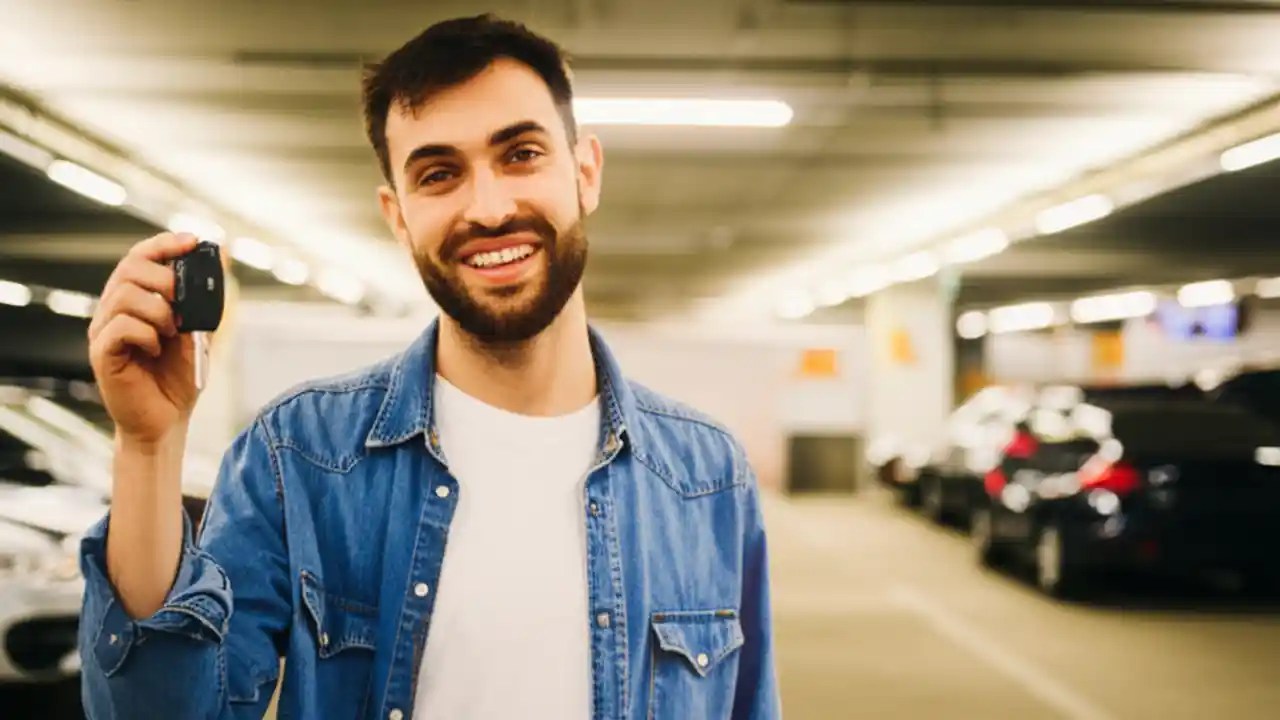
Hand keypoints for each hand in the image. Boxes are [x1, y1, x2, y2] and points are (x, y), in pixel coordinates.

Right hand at [88, 232, 200, 445]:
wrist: (166, 420)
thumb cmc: (177, 376)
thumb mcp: (199, 330)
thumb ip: (203, 295)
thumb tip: (220, 252)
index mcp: (135, 299)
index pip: (140, 256)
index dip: (164, 243)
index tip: (193, 241)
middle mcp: (114, 309)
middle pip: (130, 267)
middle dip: (165, 278)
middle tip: (183, 302)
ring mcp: (104, 330)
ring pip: (126, 295)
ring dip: (160, 312)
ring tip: (171, 334)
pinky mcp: (102, 353)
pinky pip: (122, 326)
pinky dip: (147, 334)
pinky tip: (156, 350)